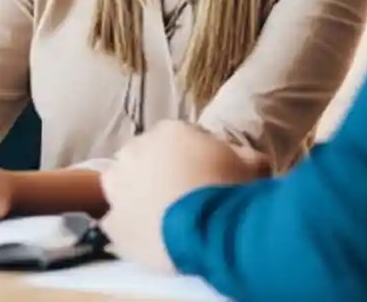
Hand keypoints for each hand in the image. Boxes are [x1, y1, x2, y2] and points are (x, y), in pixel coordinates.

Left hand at [100, 121, 267, 270]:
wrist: (211, 232)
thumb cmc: (232, 192)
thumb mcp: (253, 164)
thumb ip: (243, 155)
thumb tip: (243, 158)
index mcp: (170, 131)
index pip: (175, 136)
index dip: (189, 154)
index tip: (202, 172)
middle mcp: (136, 150)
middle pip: (143, 155)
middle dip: (156, 169)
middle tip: (178, 192)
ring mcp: (119, 186)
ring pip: (119, 182)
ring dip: (132, 192)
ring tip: (155, 212)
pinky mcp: (113, 220)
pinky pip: (114, 220)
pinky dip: (125, 225)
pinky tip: (143, 235)